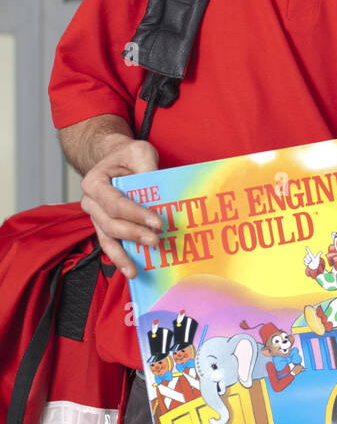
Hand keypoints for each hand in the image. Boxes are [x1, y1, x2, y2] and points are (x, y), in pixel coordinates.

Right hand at [79, 137, 161, 279]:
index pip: (115, 203)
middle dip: (134, 234)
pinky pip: (109, 244)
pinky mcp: (104, 226)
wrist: (116, 159)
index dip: (135, 214)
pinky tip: (132, 269)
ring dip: (122, 255)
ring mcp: (96, 216)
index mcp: (94, 182)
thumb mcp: (139, 152)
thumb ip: (147, 167)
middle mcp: (90, 202)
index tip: (157, 222)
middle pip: (111, 224)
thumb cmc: (126, 156)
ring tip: (135, 271)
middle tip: (156, 241)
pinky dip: (119, 257)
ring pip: (107, 239)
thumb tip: (159, 190)